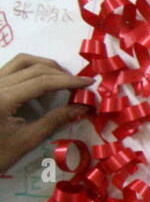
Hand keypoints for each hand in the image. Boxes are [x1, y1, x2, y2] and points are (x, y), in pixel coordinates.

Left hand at [0, 53, 92, 171]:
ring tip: (62, 79)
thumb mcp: (27, 140)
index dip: (68, 81)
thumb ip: (55, 120)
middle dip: (60, 73)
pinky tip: (44, 80)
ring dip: (45, 66)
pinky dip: (32, 68)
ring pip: (22, 61)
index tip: (89, 83)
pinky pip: (13, 67)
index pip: (41, 81)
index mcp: (2, 98)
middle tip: (79, 85)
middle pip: (33, 67)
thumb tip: (82, 107)